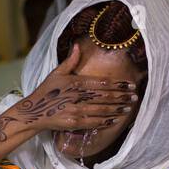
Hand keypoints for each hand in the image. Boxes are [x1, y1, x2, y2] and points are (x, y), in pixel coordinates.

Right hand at [11, 43, 137, 133]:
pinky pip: (94, 122)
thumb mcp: (56, 73)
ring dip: (117, 108)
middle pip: (105, 96)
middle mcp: (77, 95)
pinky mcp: (74, 122)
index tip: (129, 85)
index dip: (117, 84)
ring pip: (102, 109)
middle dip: (122, 96)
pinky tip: (115, 120)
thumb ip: (70, 60)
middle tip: (135, 96)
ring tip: (129, 107)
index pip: (102, 82)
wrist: (34, 111)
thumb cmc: (46, 91)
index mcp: (75, 82)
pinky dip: (106, 121)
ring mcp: (76, 109)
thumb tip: (78, 45)